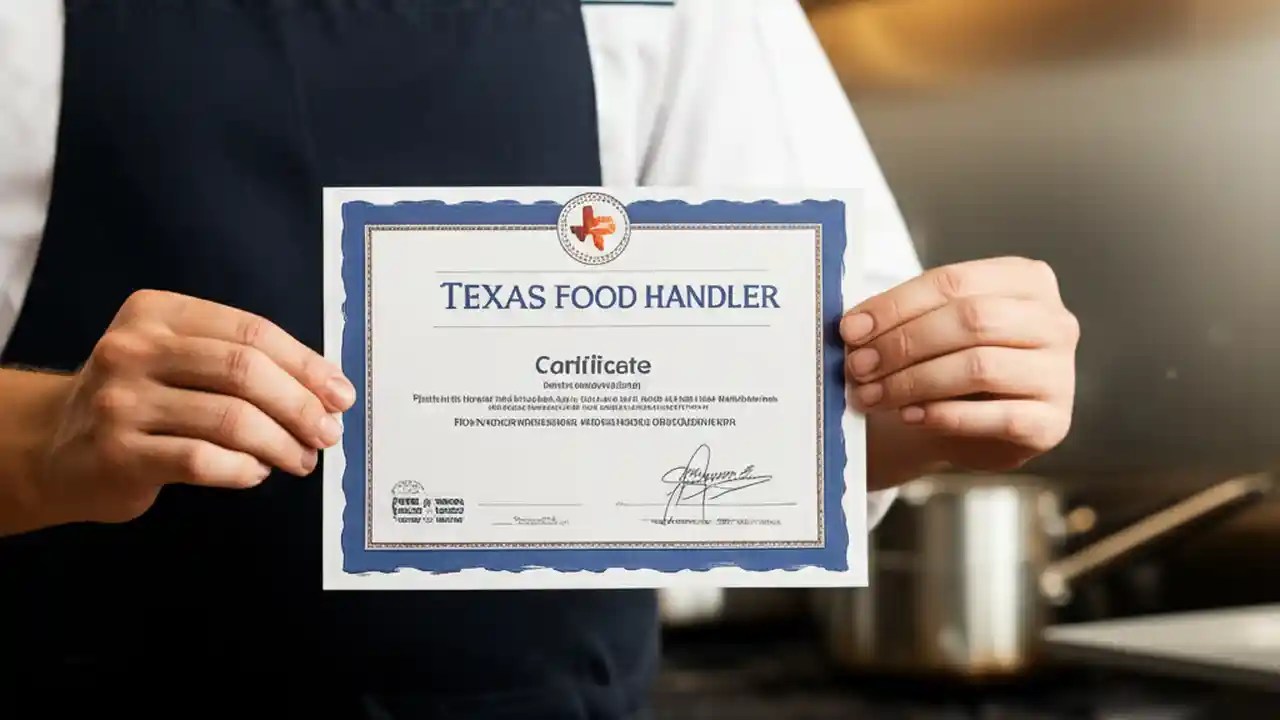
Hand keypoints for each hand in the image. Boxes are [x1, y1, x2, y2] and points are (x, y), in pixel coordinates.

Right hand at [35, 290, 355, 523]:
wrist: (55, 447)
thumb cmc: (139, 400)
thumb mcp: (176, 358)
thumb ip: (240, 360)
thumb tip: (325, 389)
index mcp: (157, 313)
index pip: (252, 332)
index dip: (306, 365)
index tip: (338, 393)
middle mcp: (134, 349)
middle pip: (245, 371)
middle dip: (300, 406)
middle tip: (328, 432)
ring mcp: (122, 402)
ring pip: (230, 419)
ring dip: (281, 444)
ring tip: (301, 459)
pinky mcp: (118, 453)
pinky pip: (202, 461)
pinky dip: (242, 469)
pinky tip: (255, 471)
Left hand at [842, 257, 1078, 485]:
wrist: (976, 426)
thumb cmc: (953, 363)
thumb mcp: (934, 327)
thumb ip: (903, 319)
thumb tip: (854, 328)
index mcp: (1026, 280)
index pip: (954, 281)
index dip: (897, 305)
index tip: (852, 328)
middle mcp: (1054, 322)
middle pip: (971, 321)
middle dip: (903, 343)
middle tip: (858, 365)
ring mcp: (1060, 373)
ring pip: (980, 367)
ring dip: (913, 381)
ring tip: (871, 394)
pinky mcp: (1053, 422)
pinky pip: (996, 417)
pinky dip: (945, 415)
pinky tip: (911, 415)